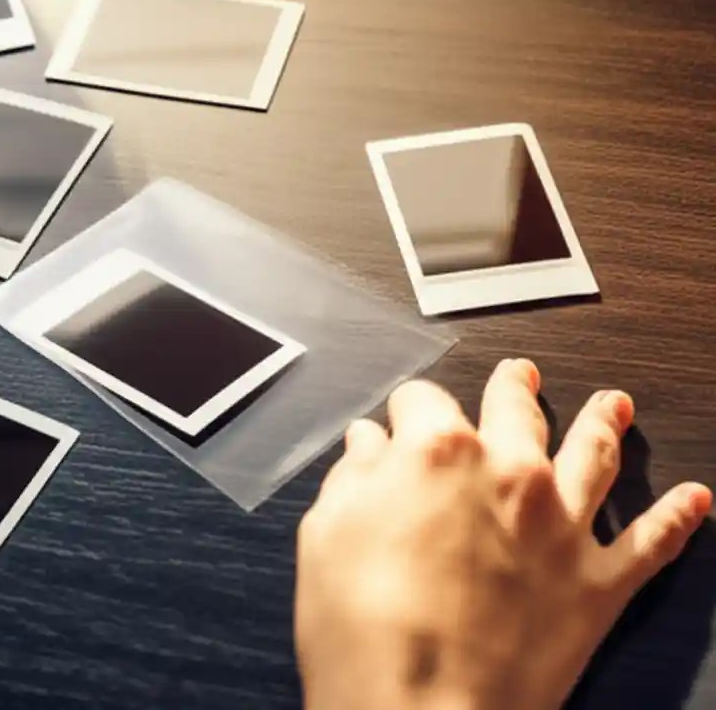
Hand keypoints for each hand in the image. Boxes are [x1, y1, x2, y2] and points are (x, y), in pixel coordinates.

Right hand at [295, 359, 710, 709]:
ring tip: (614, 405)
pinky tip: (695, 498)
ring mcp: (561, 528)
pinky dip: (678, 516)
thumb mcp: (328, 536)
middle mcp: (509, 476)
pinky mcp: (598, 584)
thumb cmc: (361, 631)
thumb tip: (369, 445)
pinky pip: (653, 541)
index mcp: (436, 455)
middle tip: (521, 376)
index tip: (402, 421)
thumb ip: (354, 478)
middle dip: (515, 388)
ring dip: (605, 423)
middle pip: (516, 411)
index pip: (424, 403)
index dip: (409, 410)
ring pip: (594, 456)